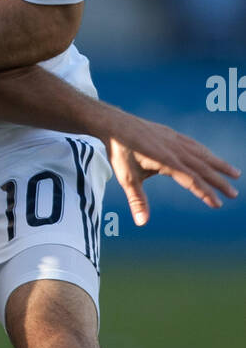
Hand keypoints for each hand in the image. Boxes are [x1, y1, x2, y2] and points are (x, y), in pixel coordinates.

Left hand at [106, 117, 238, 225]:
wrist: (114, 125)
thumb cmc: (119, 152)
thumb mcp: (126, 178)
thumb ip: (137, 200)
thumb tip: (142, 223)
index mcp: (166, 161)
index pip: (192, 180)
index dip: (205, 193)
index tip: (217, 204)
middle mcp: (175, 149)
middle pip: (203, 167)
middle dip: (219, 182)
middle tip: (234, 194)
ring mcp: (175, 140)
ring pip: (203, 154)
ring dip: (219, 164)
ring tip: (235, 173)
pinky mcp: (171, 135)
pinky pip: (194, 145)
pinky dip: (206, 153)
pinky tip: (211, 158)